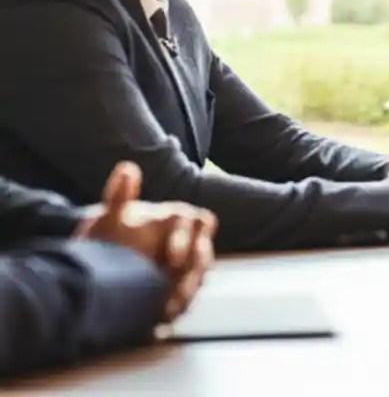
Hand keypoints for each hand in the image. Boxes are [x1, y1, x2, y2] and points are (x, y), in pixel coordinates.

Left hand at [76, 162, 217, 321]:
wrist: (91, 275)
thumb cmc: (105, 243)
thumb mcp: (108, 221)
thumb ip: (120, 196)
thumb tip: (127, 168)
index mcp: (175, 223)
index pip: (200, 221)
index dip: (188, 239)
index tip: (170, 258)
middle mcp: (185, 243)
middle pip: (205, 253)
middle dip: (193, 268)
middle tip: (175, 283)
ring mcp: (184, 269)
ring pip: (200, 276)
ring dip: (187, 288)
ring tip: (170, 302)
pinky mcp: (178, 292)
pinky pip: (188, 298)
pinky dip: (177, 304)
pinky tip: (164, 311)